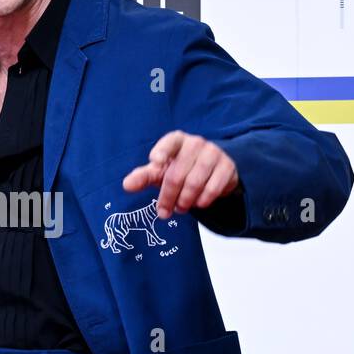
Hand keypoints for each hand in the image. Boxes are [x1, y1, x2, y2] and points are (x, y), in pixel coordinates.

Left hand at [122, 131, 238, 219]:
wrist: (213, 170)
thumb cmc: (181, 168)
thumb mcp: (161, 171)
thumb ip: (144, 177)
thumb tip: (126, 185)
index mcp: (177, 140)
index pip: (169, 142)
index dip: (162, 151)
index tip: (154, 162)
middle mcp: (196, 143)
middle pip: (177, 174)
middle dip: (168, 197)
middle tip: (163, 213)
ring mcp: (213, 154)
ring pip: (195, 183)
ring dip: (185, 201)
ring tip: (180, 208)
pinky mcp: (227, 166)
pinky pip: (213, 188)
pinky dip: (203, 200)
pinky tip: (198, 204)